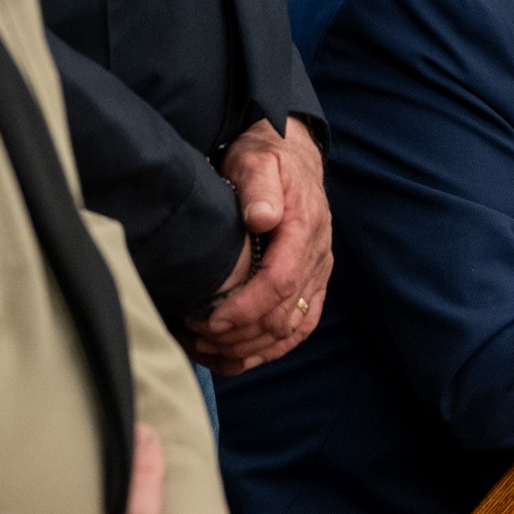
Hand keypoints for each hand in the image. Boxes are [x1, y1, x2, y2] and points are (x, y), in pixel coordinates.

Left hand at [185, 119, 331, 374]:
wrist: (293, 154)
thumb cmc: (267, 158)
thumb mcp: (258, 160)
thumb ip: (260, 187)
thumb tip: (262, 217)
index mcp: (304, 227)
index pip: (280, 282)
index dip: (245, 309)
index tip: (209, 320)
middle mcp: (317, 256)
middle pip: (283, 315)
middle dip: (238, 334)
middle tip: (196, 337)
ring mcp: (318, 273)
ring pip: (291, 330)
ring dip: (251, 348)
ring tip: (208, 349)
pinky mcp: (313, 284)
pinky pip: (299, 328)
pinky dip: (270, 350)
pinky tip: (239, 358)